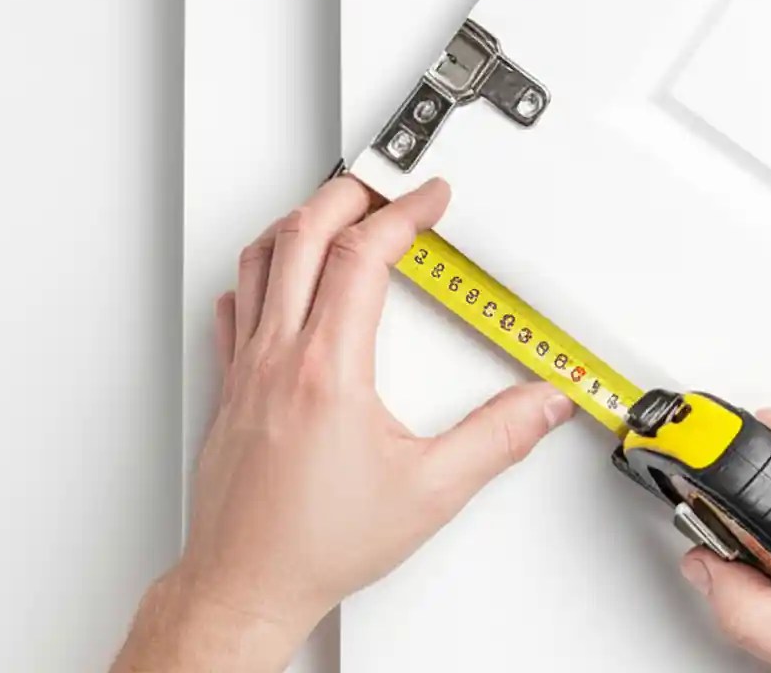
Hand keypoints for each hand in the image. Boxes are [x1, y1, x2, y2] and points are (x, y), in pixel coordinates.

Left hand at [113, 177, 574, 671]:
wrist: (247, 583)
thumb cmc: (317, 543)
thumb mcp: (431, 491)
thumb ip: (497, 440)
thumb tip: (541, 404)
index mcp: (329, 370)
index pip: (362, 256)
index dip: (403, 213)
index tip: (429, 199)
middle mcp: (279, 358)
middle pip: (301, 235)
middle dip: (348, 193)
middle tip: (386, 186)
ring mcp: (245, 369)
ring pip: (258, 260)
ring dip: (299, 221)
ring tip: (336, 213)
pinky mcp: (229, 388)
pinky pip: (233, 306)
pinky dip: (258, 272)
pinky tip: (277, 280)